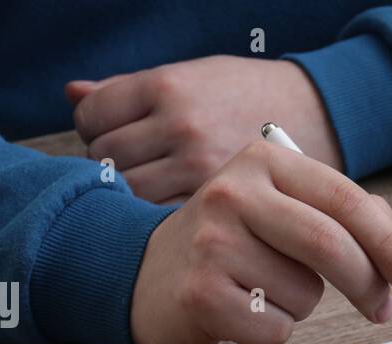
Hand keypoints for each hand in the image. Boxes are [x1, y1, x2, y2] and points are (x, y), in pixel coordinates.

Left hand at [67, 56, 341, 204]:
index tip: (115, 138)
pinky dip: (160, 220)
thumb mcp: (191, 75)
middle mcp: (181, 124)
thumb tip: (71, 94)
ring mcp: (201, 166)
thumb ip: (129, 90)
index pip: (93, 115)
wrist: (320, 115)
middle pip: (107, 158)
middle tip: (138, 173)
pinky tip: (174, 213)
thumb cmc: (248, 96)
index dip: (95, 130)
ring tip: (156, 193)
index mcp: (169, 85)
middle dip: (113, 167)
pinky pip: (163, 219)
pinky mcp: (222, 202)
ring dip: (134, 198)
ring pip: (131, 193)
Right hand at [129, 139, 391, 343]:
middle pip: (330, 244)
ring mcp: (211, 241)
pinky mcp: (199, 293)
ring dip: (302, 306)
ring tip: (264, 292)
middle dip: (368, 285)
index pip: (346, 201)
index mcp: (263, 161)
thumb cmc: (229, 244)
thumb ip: (340, 217)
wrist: (145, 273)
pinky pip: (273, 328)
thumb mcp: (282, 210)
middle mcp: (233, 192)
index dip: (390, 244)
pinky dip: (272, 331)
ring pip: (304, 294)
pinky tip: (242, 312)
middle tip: (382, 309)